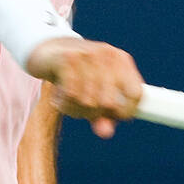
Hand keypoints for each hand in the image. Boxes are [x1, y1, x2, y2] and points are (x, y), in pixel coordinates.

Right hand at [25, 38, 142, 138]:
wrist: (48, 50)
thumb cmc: (77, 74)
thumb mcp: (95, 91)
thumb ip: (103, 113)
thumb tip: (106, 132)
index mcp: (122, 60)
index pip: (136, 94)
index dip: (125, 112)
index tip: (111, 117)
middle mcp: (109, 55)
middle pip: (110, 103)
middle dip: (93, 113)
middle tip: (82, 108)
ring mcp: (89, 54)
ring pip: (89, 101)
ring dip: (75, 109)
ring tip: (69, 100)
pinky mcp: (69, 58)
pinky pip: (71, 95)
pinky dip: (64, 103)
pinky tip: (59, 96)